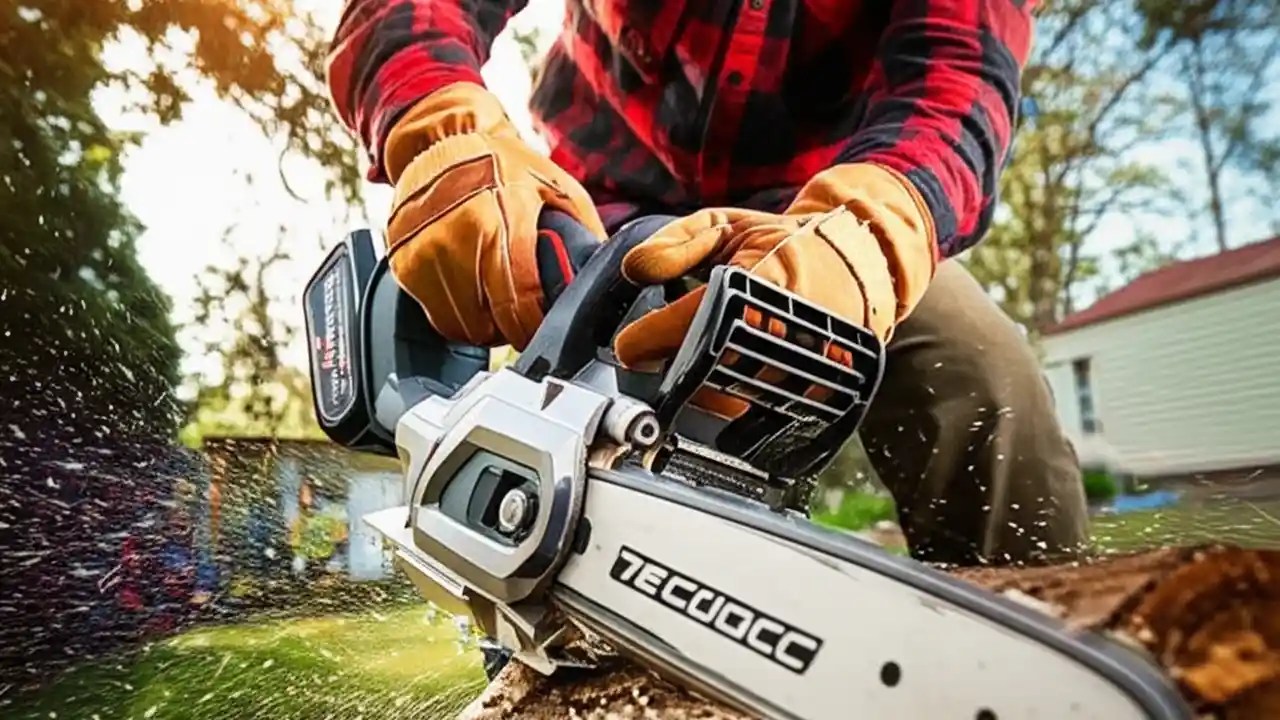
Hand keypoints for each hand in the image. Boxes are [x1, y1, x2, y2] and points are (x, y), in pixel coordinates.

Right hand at [383, 82, 606, 349]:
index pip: (517, 301)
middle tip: (521, 317)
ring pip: (460, 325)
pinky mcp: (403, 262)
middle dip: (510, 328)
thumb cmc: (504, 164)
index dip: (531, 327)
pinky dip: (455, 313)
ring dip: (482, 326)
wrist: (443, 139)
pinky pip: (435, 314)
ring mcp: (424, 251)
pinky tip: (470, 294)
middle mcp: (457, 236)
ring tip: (496, 306)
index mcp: (500, 218)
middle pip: (488, 322)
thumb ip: (583, 230)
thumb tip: (604, 275)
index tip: (540, 330)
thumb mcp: (556, 185)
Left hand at [612, 163, 936, 418]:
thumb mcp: (726, 226)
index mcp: (756, 281)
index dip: (645, 339)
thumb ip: (676, 244)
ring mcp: (798, 362)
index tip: (628, 345)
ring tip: (689, 369)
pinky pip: (755, 413)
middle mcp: (779, 326)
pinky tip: (718, 385)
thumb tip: (633, 269)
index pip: (686, 323)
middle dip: (666, 369)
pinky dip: (727, 405)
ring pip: (726, 399)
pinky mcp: (809, 389)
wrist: (857, 263)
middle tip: (652, 360)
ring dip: (694, 393)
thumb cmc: (784, 244)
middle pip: (702, 370)